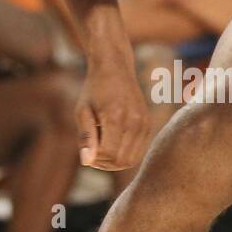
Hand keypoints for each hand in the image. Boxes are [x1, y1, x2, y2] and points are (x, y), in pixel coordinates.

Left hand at [76, 46, 148, 169]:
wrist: (115, 67)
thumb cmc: (94, 89)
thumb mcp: (82, 111)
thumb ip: (85, 137)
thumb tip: (87, 162)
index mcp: (115, 116)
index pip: (108, 153)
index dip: (95, 159)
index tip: (87, 152)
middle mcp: (134, 121)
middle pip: (121, 161)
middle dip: (105, 163)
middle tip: (93, 154)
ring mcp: (144, 123)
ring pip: (132, 160)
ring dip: (115, 161)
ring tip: (102, 149)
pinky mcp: (148, 124)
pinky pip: (139, 150)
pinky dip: (125, 153)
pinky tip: (114, 143)